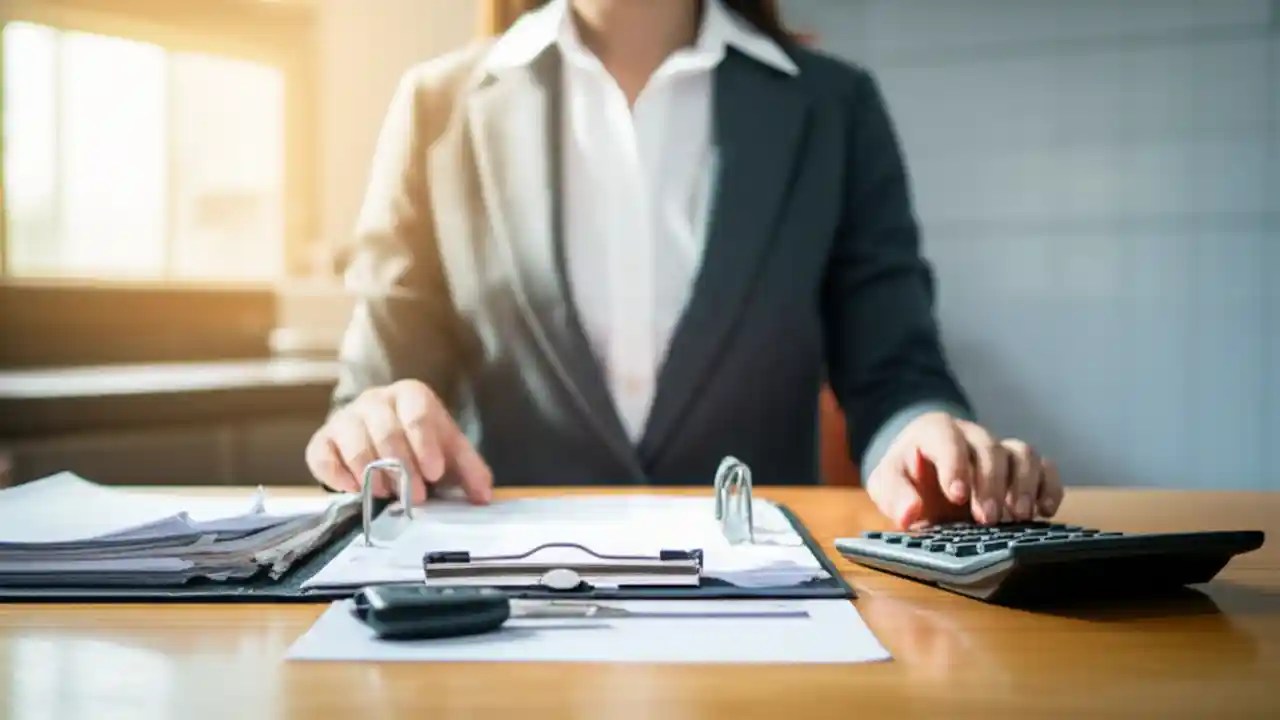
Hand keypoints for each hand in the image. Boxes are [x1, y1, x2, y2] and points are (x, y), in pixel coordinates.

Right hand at [305, 380, 492, 504]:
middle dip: (402, 467)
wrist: (384, 434)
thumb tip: (484, 497)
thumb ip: (471, 470)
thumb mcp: (450, 451)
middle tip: (416, 496)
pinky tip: (354, 489)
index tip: (435, 472)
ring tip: (388, 494)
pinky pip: (322, 455)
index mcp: (411, 395)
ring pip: (354, 442)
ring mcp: (346, 418)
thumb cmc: (421, 443)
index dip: (425, 444)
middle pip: (386, 430)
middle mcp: (375, 400)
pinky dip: (337, 474)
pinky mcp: (323, 440)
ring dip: (372, 473)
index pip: (417, 414)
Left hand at [865, 412, 1061, 528]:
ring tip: (1018, 517)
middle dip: (990, 484)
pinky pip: (1045, 468)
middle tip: (987, 519)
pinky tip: (1045, 511)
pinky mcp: (1020, 468)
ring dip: (1024, 485)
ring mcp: (1000, 450)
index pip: (948, 440)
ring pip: (1023, 453)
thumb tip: (909, 513)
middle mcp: (972, 436)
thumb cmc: (906, 476)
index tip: (957, 495)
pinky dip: (1050, 487)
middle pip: (990, 448)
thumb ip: (894, 495)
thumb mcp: (887, 483)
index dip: (955, 465)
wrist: (923, 472)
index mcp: (935, 432)